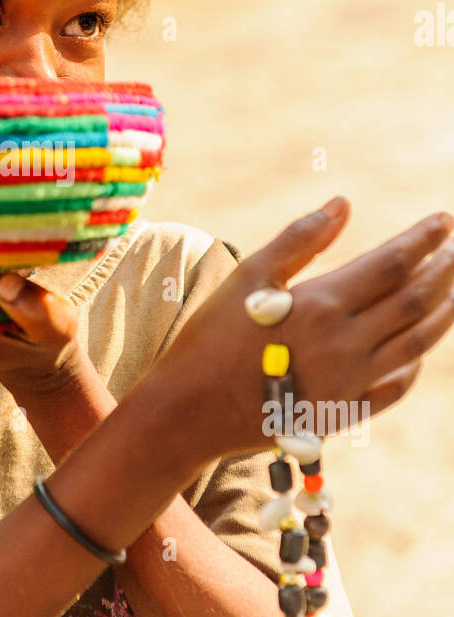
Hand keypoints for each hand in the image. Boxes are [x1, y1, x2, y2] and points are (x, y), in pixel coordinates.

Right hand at [150, 197, 453, 468]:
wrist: (189, 413)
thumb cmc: (209, 337)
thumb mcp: (247, 276)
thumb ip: (300, 239)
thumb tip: (342, 204)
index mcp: (324, 304)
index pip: (393, 265)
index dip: (423, 240)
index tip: (444, 219)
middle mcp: (347, 344)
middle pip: (414, 302)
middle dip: (444, 271)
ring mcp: (350, 382)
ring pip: (417, 343)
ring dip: (444, 313)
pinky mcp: (342, 412)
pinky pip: (394, 387)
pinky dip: (415, 364)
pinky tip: (420, 351)